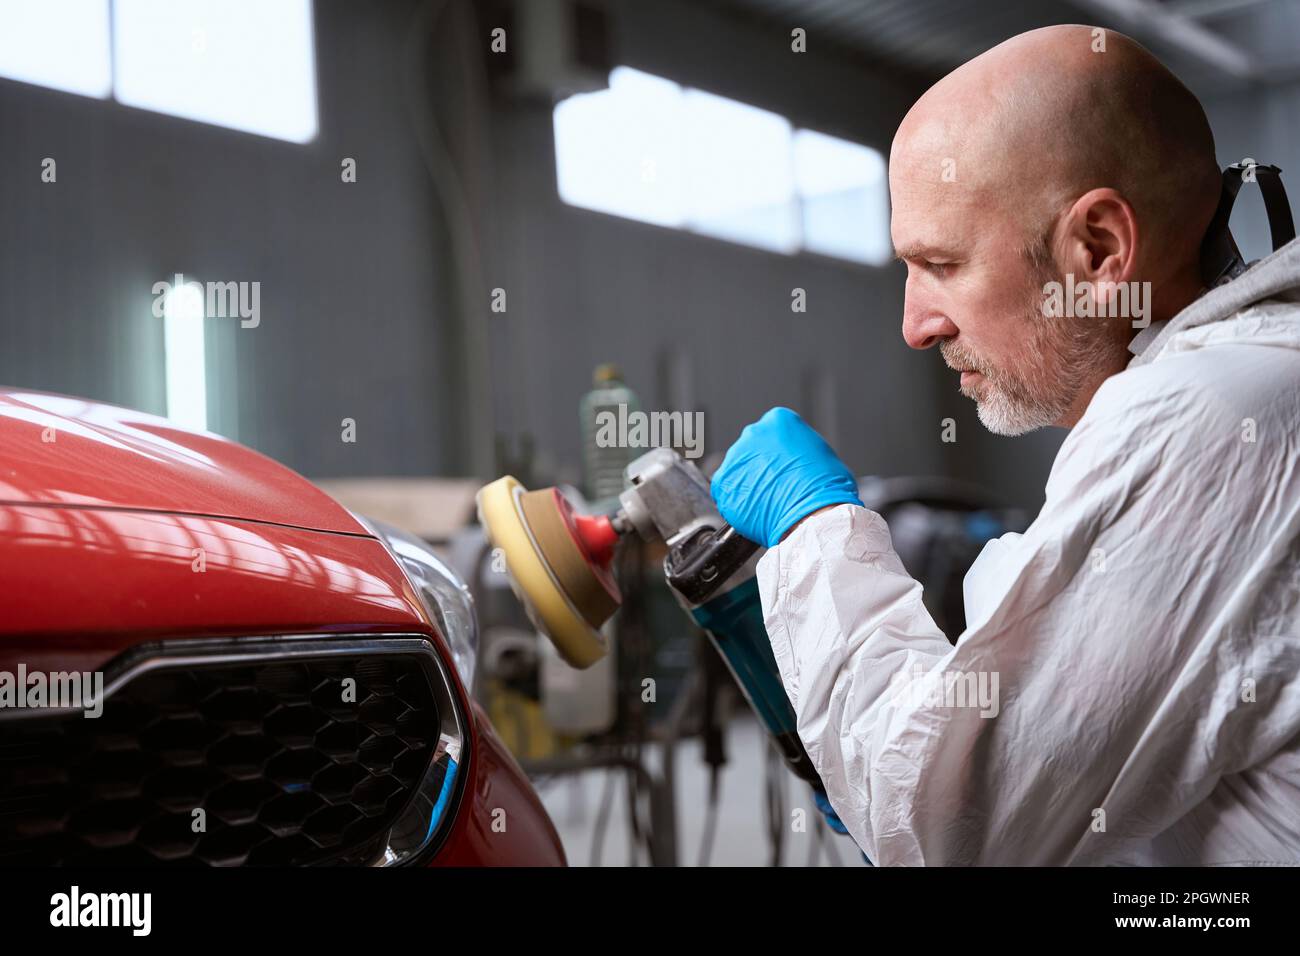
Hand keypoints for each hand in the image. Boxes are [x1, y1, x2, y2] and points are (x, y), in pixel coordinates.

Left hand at [710, 407, 861, 547]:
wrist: (813, 514)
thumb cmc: (825, 487)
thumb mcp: (823, 454)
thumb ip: (802, 449)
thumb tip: (797, 461)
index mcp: (778, 420)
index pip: (773, 432)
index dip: (781, 453)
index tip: (786, 467)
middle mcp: (753, 433)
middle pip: (753, 448)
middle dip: (762, 466)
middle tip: (777, 485)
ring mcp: (735, 457)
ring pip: (739, 470)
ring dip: (749, 483)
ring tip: (768, 501)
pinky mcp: (722, 483)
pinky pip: (726, 491)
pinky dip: (738, 501)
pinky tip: (756, 509)